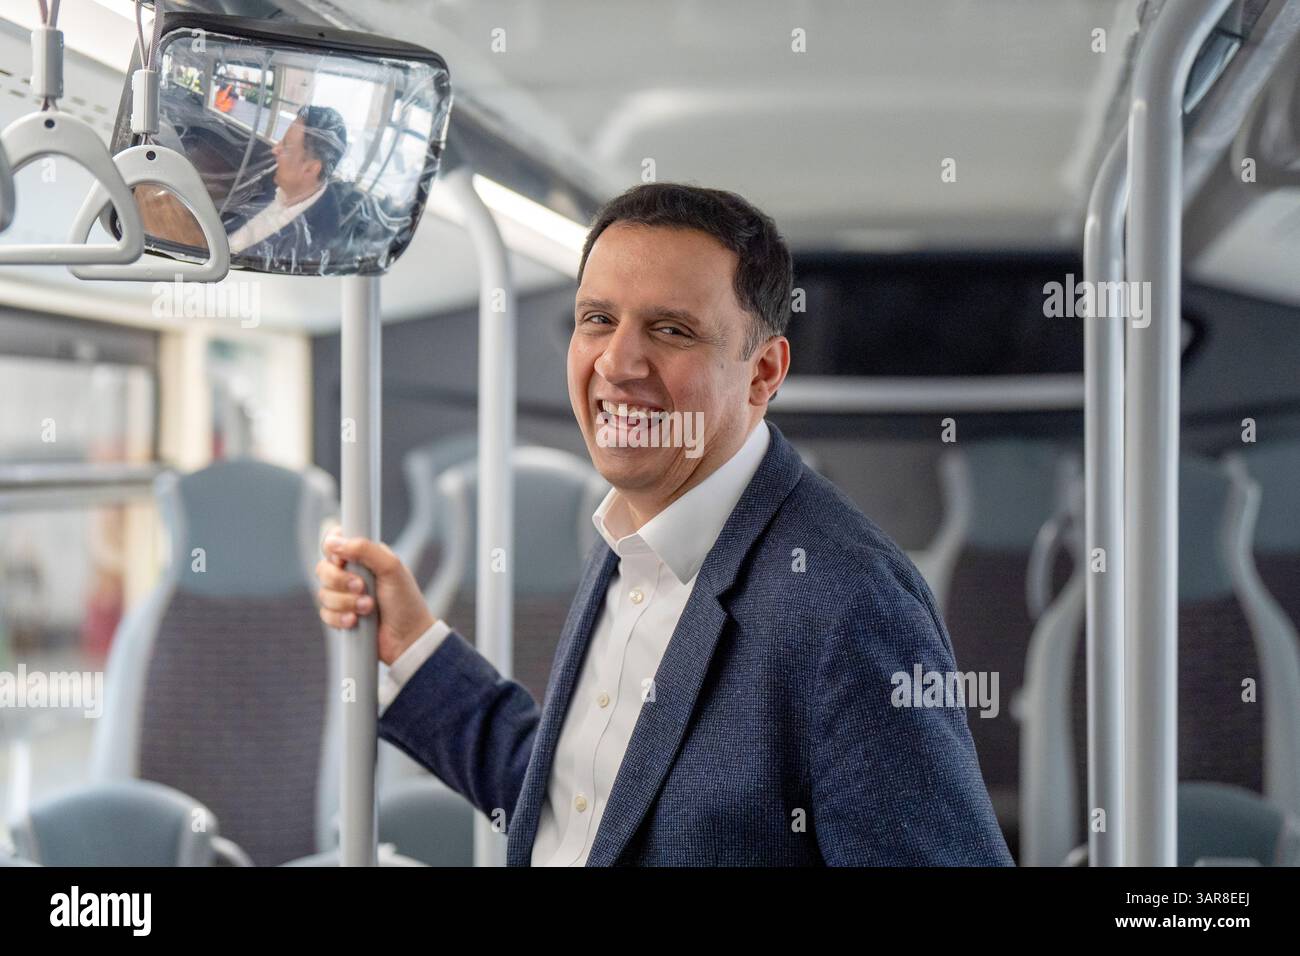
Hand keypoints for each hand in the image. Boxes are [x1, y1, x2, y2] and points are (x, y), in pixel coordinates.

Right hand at [315, 526, 434, 665]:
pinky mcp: (341, 616)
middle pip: (323, 568)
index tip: (342, 561)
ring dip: (345, 602)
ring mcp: (345, 596)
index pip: (334, 543)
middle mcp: (352, 574)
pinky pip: (325, 613)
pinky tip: (355, 621)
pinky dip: (340, 618)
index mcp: (364, 557)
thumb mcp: (392, 568)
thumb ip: (365, 549)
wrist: (408, 638)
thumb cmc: (406, 601)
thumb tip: (334, 542)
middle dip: (340, 580)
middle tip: (362, 588)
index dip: (333, 551)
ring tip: (369, 608)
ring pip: (323, 593)